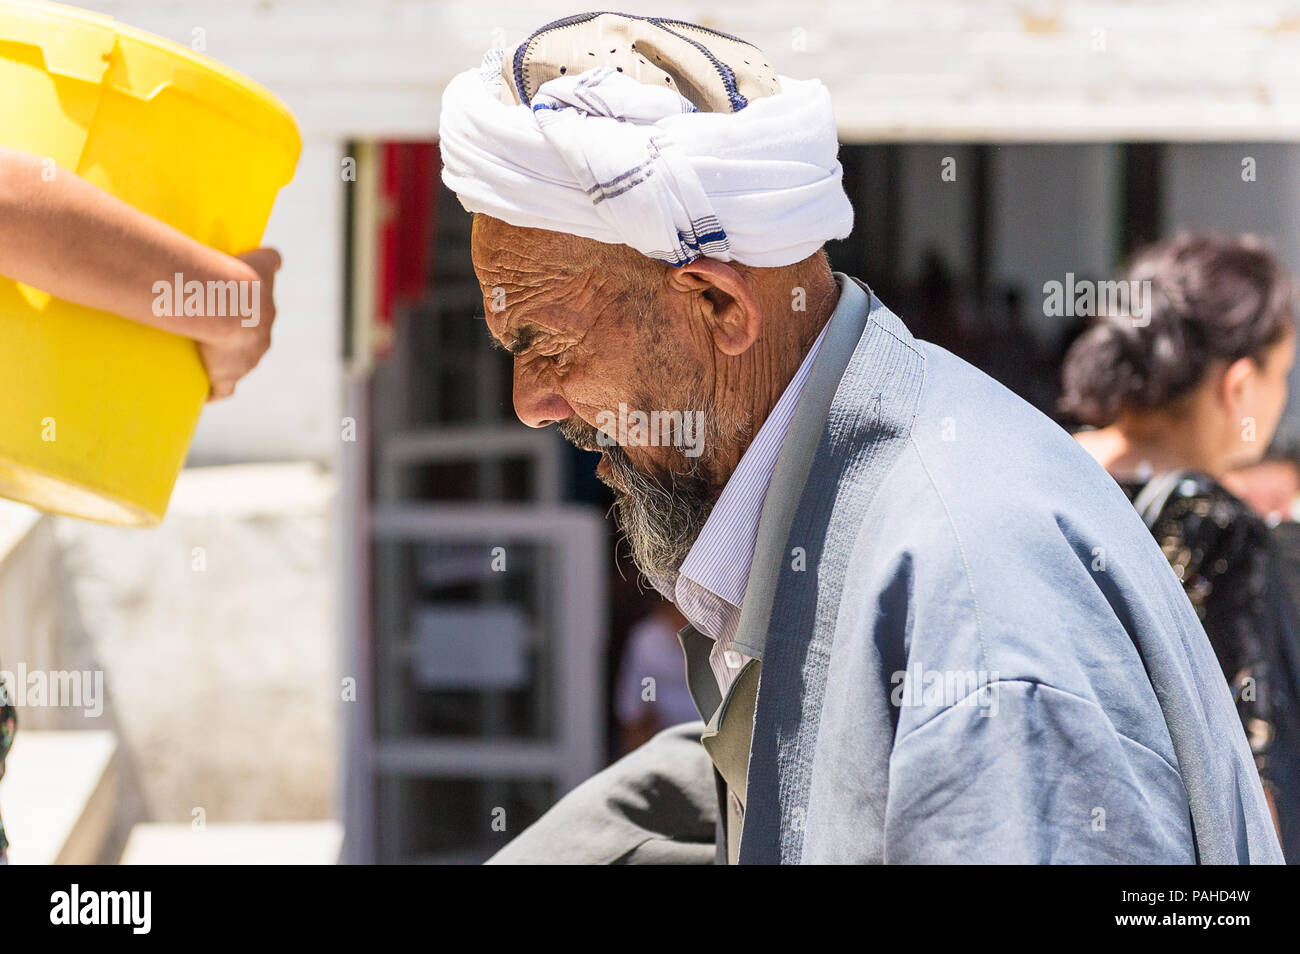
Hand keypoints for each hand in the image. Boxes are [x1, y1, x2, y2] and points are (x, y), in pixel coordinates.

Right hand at [197, 248, 280, 400]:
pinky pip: (222, 390)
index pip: (257, 323)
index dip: (243, 321)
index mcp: (266, 319)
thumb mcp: (261, 260)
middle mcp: (261, 343)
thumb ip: (272, 258)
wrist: (225, 302)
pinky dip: (214, 393)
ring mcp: (245, 363)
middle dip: (233, 343)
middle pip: (248, 346)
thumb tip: (276, 259)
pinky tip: (205, 393)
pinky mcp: (227, 377)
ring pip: (236, 367)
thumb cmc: (238, 277)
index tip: (229, 318)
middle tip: (207, 333)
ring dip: (222, 364)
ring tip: (201, 357)